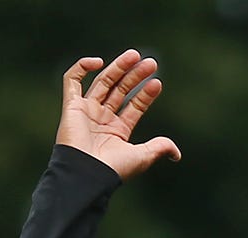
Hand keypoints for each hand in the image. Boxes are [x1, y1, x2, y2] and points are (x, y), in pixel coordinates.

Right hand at [57, 51, 180, 179]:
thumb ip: (159, 148)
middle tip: (150, 62)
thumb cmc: (113, 168)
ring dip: (118, 67)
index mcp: (117, 131)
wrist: (86, 172)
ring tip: (135, 55)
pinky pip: (72, 80)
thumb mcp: (142, 157)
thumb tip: (176, 153)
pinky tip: (98, 62)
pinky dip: (81, 67)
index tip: (157, 82)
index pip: (134, 106)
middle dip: (135, 76)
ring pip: (102, 82)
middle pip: (120, 90)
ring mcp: (87, 111)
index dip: (145, 94)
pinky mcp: (71, 106)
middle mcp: (102, 119)